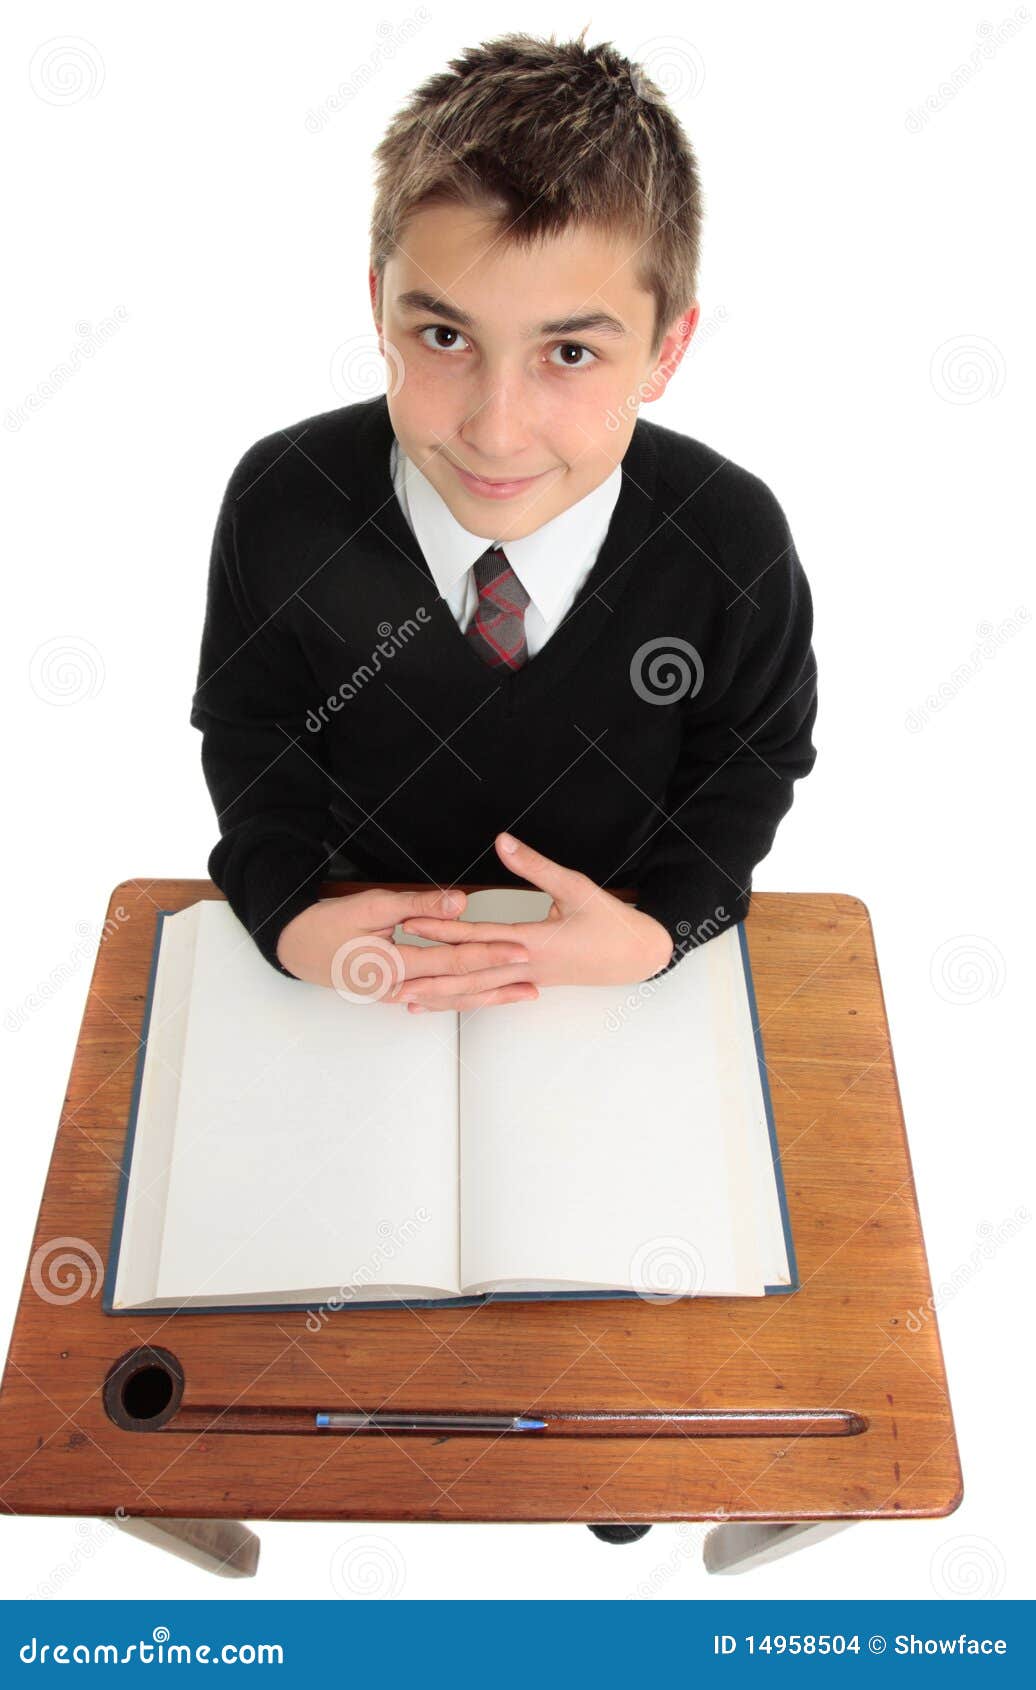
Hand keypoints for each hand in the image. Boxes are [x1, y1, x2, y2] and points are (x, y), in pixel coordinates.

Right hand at [275, 886, 530, 999]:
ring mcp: (398, 996)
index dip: (490, 954)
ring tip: (525, 993)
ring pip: (452, 999)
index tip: (521, 948)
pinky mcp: (397, 994)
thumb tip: (461, 902)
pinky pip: (438, 999)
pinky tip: (487, 998)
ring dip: (490, 996)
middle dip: (500, 982)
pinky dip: (465, 999)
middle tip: (535, 975)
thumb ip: (419, 904)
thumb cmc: (330, 924)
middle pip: (459, 987)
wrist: (297, 948)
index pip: (453, 961)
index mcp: (394, 967)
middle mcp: (399, 989)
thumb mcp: (372, 905)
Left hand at [395, 832, 674, 1009]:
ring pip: (477, 992)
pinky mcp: (530, 984)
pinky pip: (489, 996)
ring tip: (405, 998)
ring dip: (442, 995)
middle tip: (392, 971)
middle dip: (430, 971)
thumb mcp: (576, 886)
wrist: (637, 957)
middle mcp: (526, 968)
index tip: (412, 922)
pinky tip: (440, 1002)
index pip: (479, 936)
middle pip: (470, 973)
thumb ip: (535, 866)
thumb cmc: (610, 921)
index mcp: (535, 942)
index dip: (443, 929)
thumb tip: (502, 841)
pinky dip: (463, 999)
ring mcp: (527, 981)